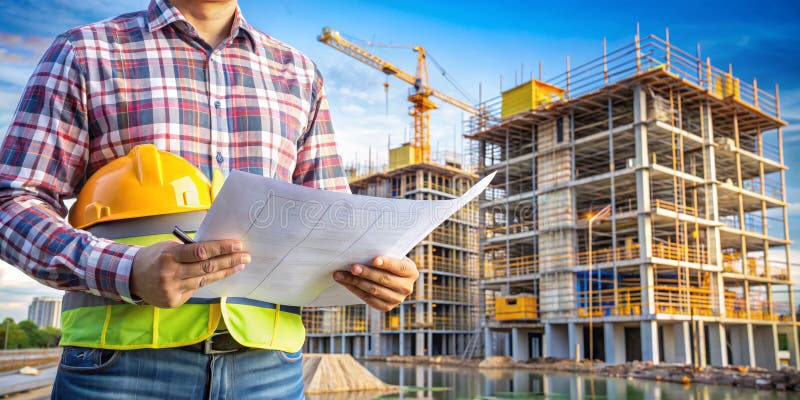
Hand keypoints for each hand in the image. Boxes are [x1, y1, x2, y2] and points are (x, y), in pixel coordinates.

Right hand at [130, 240, 250, 307]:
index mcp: (169, 256)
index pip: (201, 251)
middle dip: (230, 261)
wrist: (131, 277)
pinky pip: (196, 290)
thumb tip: (218, 249)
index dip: (222, 248)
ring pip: (205, 280)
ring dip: (224, 272)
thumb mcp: (169, 247)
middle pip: (207, 268)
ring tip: (239, 265)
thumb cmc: (154, 257)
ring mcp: (172, 290)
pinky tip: (218, 275)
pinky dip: (206, 281)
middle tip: (246, 256)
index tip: (238, 245)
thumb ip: (190, 251)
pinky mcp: (174, 301)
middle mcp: (171, 274)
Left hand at [333, 256, 418, 310]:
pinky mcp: (386, 307)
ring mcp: (397, 299)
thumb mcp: (393, 255)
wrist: (393, 277)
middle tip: (353, 267)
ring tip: (341, 275)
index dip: (387, 263)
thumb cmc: (390, 261)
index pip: (399, 267)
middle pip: (384, 280)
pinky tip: (345, 283)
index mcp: (411, 272)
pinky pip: (368, 299)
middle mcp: (407, 288)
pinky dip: (355, 290)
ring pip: (374, 290)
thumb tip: (362, 250)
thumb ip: (384, 253)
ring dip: (355, 282)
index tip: (374, 259)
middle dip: (366, 273)